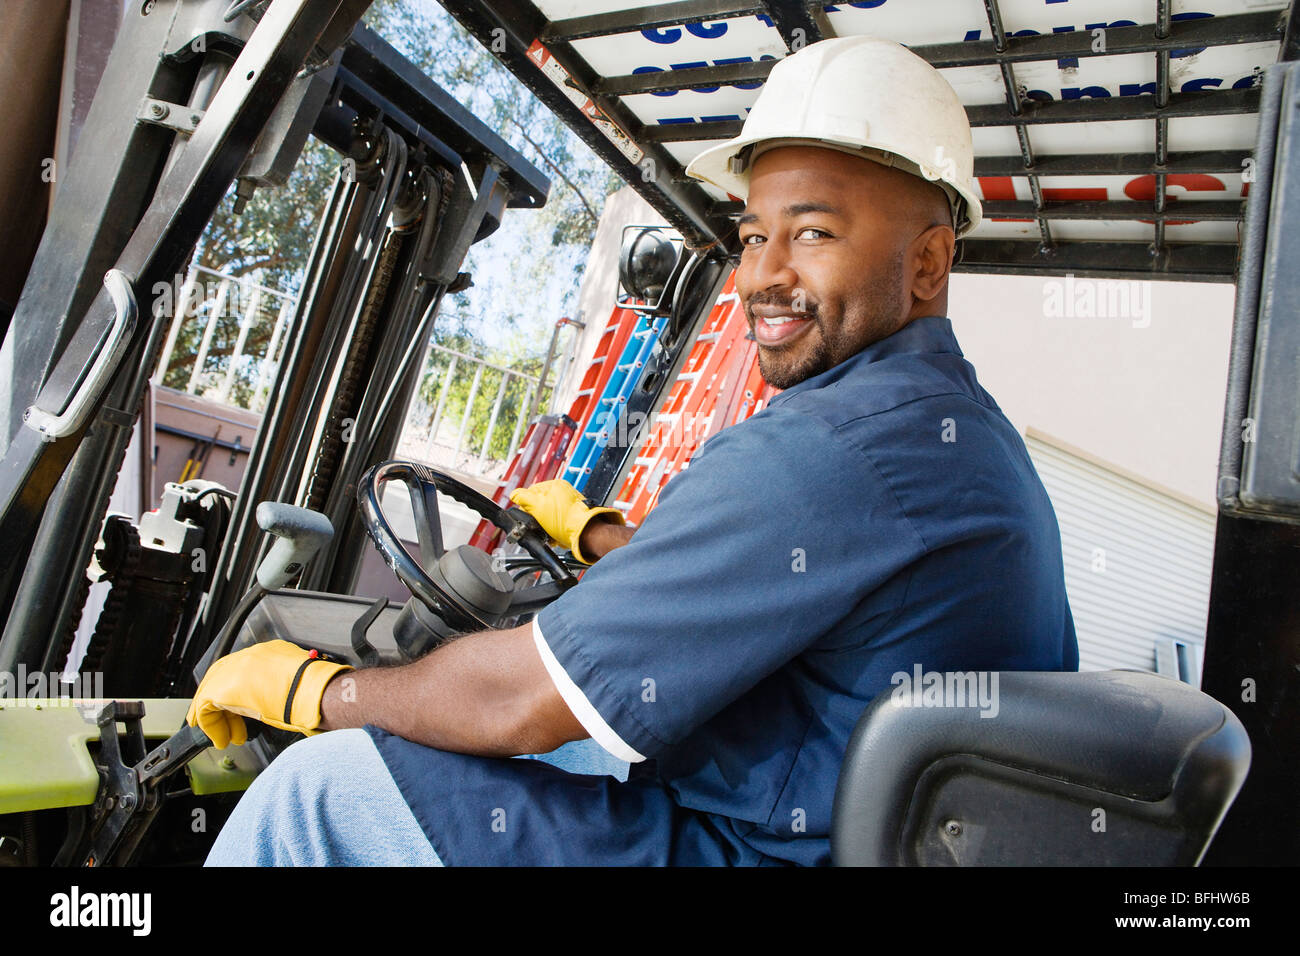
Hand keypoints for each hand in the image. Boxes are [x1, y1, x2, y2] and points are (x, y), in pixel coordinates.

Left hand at [186, 640, 352, 748]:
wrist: (314, 694)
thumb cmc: (315, 694)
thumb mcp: (298, 687)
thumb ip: (283, 690)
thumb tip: (278, 707)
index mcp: (272, 652)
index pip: (245, 669)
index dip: (239, 693)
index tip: (240, 711)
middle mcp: (252, 655)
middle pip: (222, 675)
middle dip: (221, 702)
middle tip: (226, 723)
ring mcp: (236, 668)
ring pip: (211, 689)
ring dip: (217, 716)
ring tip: (224, 735)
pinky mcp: (223, 686)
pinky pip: (205, 705)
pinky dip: (212, 724)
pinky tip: (222, 738)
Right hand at [508, 479, 624, 564]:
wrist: (585, 534)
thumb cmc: (566, 520)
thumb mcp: (538, 506)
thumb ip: (523, 498)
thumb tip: (514, 495)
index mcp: (556, 486)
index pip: (532, 492)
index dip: (527, 505)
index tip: (528, 515)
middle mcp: (564, 494)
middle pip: (540, 506)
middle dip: (537, 518)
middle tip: (539, 526)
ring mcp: (570, 506)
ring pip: (549, 516)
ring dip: (546, 527)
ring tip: (548, 534)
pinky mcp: (573, 518)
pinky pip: (558, 524)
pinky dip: (555, 531)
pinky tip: (556, 537)